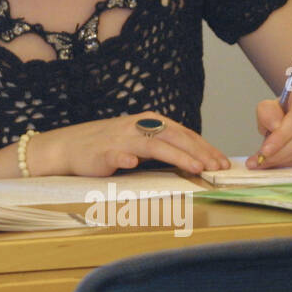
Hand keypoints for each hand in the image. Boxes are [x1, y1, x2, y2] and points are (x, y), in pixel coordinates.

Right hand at [31, 112, 229, 176]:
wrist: (69, 147)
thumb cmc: (108, 146)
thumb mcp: (140, 142)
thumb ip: (163, 147)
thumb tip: (197, 158)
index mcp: (149, 122)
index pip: (184, 133)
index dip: (205, 148)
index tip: (222, 163)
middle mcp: (138, 127)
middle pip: (174, 137)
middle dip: (199, 152)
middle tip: (217, 168)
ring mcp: (120, 139)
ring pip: (152, 146)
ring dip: (176, 156)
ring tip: (195, 168)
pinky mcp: (102, 152)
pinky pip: (115, 154)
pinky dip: (124, 158)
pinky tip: (132, 164)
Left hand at [247, 80, 291, 168]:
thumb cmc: (284, 109)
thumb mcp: (271, 105)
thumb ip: (267, 112)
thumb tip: (274, 127)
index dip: (281, 135)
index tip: (264, 150)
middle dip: (280, 151)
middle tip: (260, 160)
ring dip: (284, 159)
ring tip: (264, 162)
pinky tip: (278, 162)